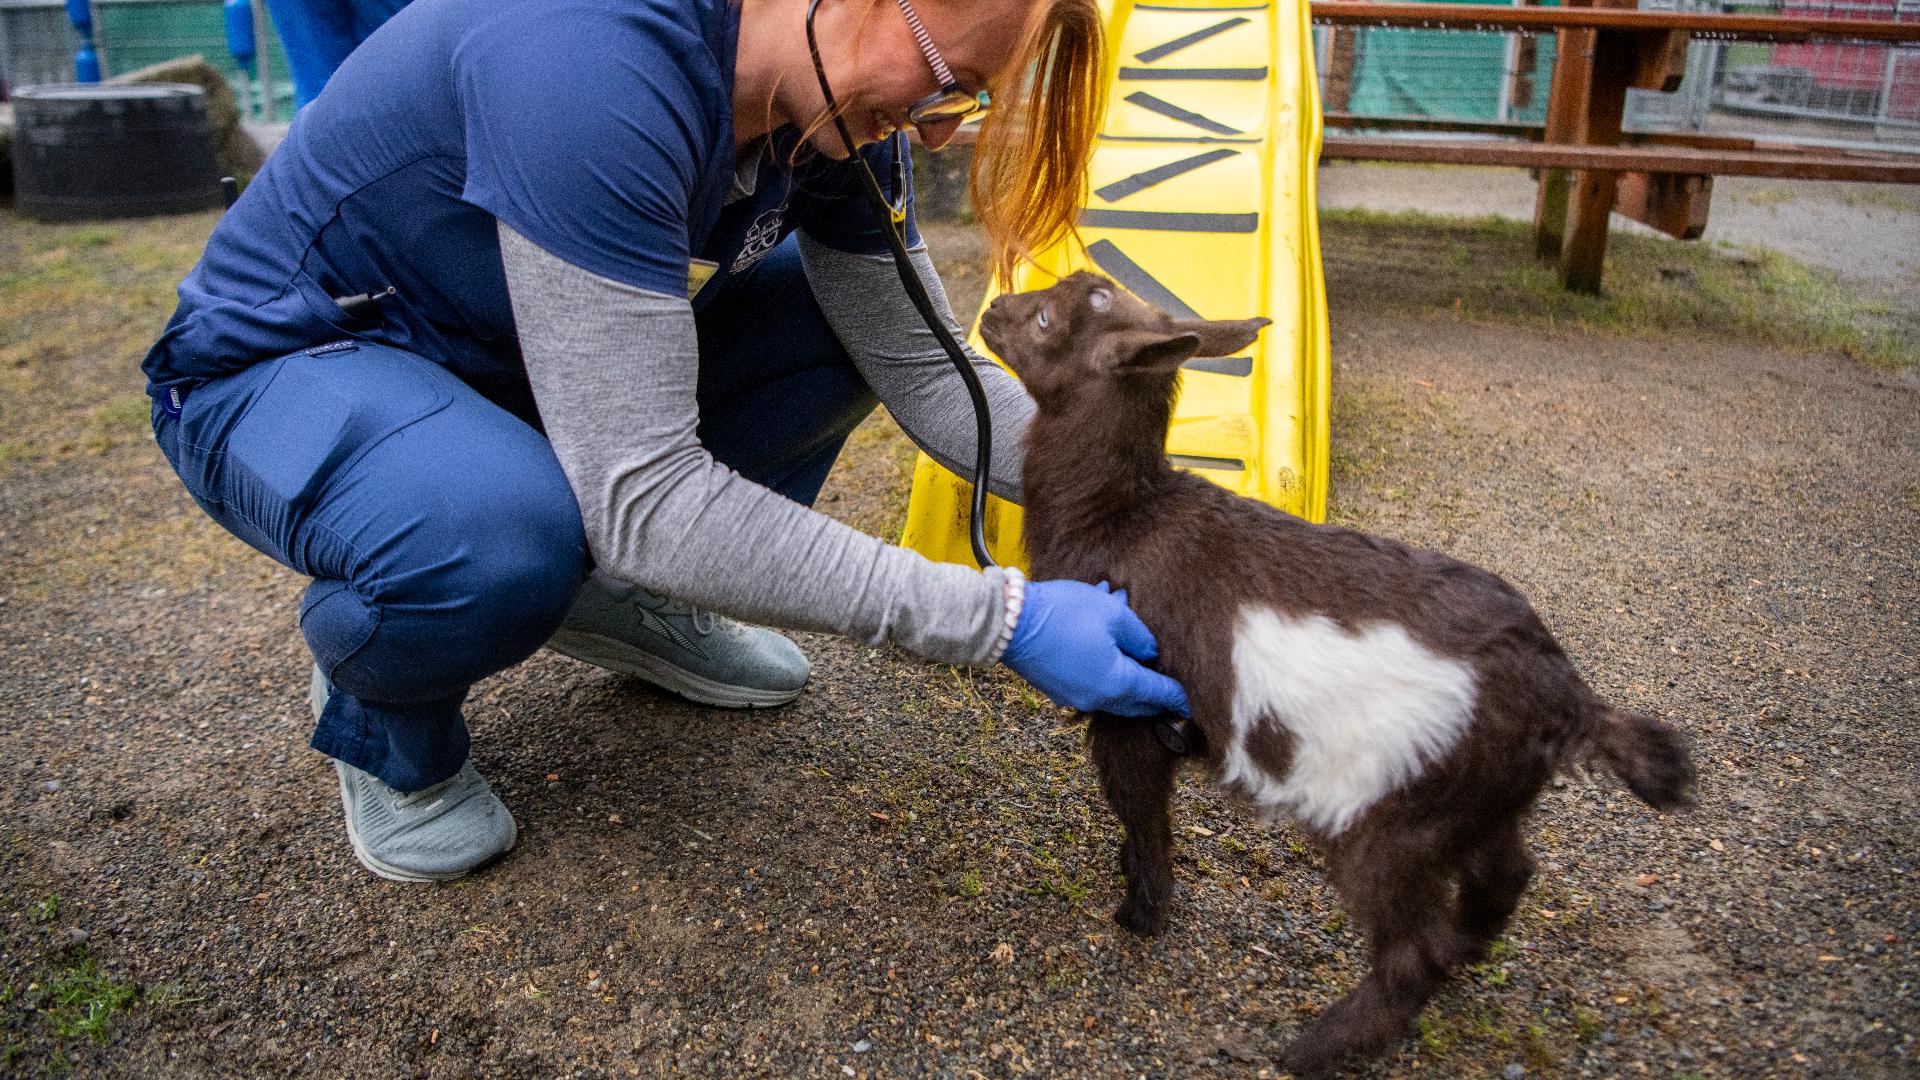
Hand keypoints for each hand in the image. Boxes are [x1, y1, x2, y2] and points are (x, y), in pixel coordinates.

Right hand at [1002, 579, 1189, 717]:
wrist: (1009, 623)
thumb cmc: (1063, 614)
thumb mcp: (1111, 613)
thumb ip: (1139, 636)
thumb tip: (1149, 651)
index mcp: (1116, 683)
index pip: (1157, 694)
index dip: (1177, 696)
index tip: (1193, 700)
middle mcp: (1098, 698)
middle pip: (1136, 703)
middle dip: (1155, 696)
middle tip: (1171, 691)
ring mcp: (1075, 698)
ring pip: (1114, 696)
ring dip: (1128, 683)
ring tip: (1138, 662)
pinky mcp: (1059, 689)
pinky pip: (1092, 689)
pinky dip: (1106, 677)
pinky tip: (1106, 653)